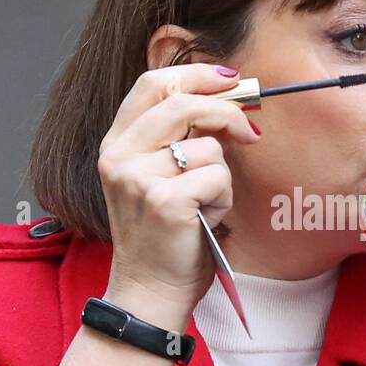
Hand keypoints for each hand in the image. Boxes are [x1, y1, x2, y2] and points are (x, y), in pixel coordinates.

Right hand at [96, 62, 259, 312]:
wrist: (150, 291)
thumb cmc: (164, 236)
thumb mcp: (158, 177)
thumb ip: (178, 138)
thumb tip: (228, 98)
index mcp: (116, 144)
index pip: (152, 83)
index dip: (196, 73)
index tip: (230, 80)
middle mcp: (119, 156)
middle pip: (183, 103)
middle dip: (227, 112)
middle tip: (250, 131)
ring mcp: (138, 178)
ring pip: (208, 146)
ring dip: (222, 175)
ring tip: (206, 203)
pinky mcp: (164, 201)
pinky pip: (218, 176)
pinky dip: (224, 198)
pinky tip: (207, 219)